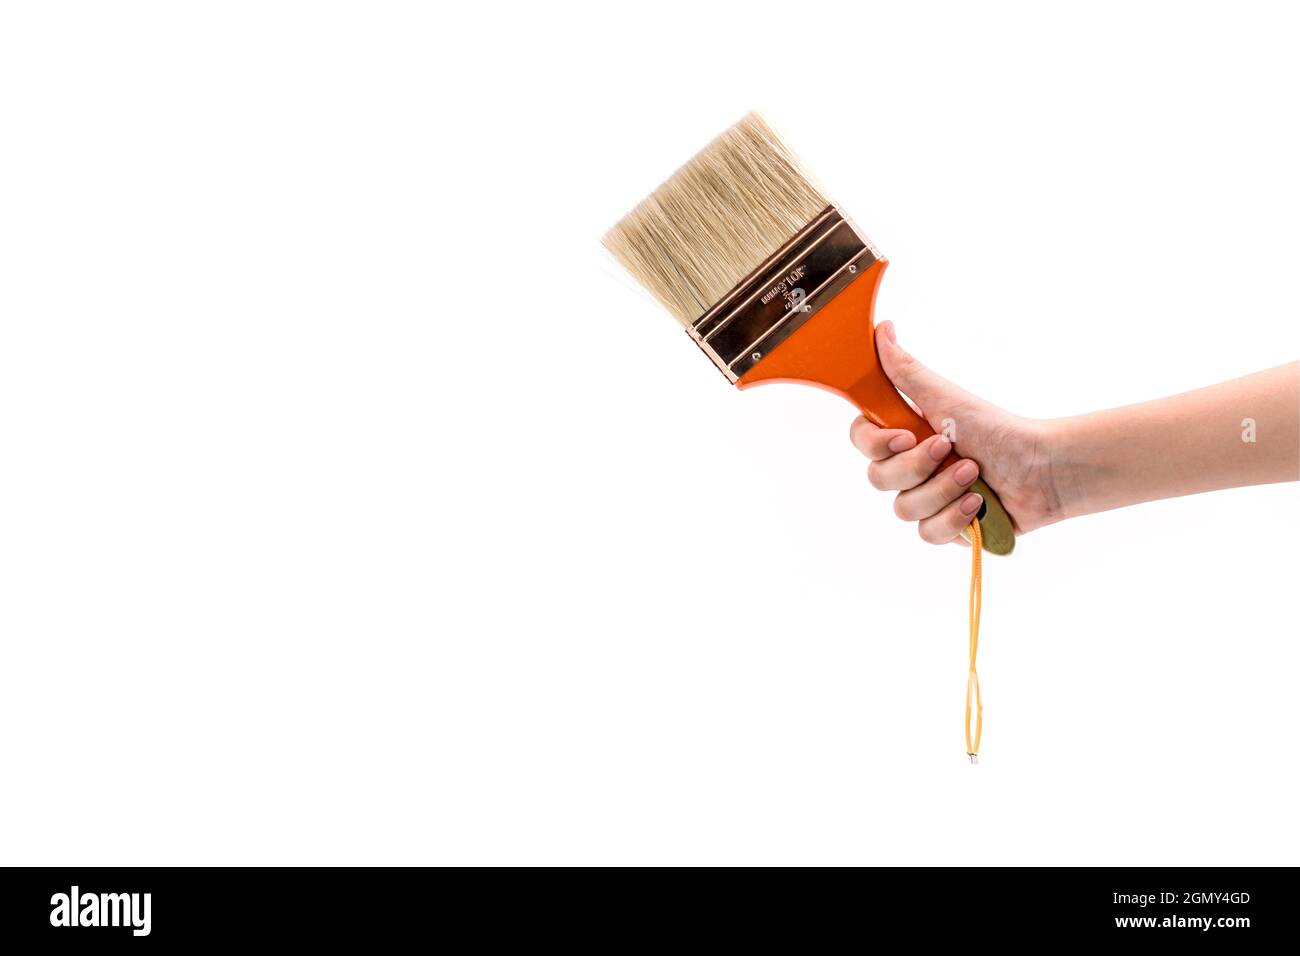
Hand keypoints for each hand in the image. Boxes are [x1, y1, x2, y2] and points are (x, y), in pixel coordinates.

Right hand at [849, 321, 1063, 544]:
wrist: (1042, 469)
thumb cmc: (997, 430)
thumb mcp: (946, 398)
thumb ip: (906, 370)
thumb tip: (881, 330)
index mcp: (904, 435)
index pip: (862, 440)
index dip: (876, 443)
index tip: (906, 435)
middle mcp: (910, 469)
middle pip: (878, 478)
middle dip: (918, 467)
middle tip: (950, 449)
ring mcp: (926, 500)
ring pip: (904, 508)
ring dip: (942, 491)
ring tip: (974, 476)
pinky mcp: (945, 528)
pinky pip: (928, 533)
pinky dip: (954, 518)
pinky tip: (977, 504)